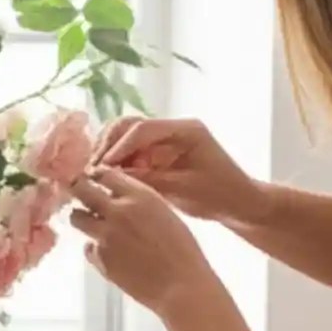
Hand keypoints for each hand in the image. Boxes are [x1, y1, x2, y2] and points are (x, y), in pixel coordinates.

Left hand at [70, 168, 219, 316]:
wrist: (182, 286)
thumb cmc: (183, 251)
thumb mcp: (164, 213)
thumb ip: (139, 203)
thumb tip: (117, 198)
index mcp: (140, 196)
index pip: (105, 173)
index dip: (97, 175)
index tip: (93, 178)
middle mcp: (118, 211)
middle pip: (81, 190)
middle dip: (78, 190)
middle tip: (77, 193)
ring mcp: (105, 235)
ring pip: (76, 217)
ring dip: (82, 218)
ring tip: (91, 224)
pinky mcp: (99, 258)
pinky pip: (88, 247)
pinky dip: (96, 248)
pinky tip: (113, 255)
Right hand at [93, 117, 271, 224]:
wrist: (240, 205)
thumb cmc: (220, 196)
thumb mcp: (182, 189)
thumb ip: (147, 179)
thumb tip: (109, 176)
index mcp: (186, 130)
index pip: (143, 129)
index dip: (118, 148)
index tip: (101, 169)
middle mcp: (172, 129)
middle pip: (128, 125)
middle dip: (107, 145)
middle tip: (91, 170)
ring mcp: (163, 140)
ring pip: (123, 136)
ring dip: (106, 153)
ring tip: (94, 175)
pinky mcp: (156, 154)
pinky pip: (128, 153)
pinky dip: (114, 163)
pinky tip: (103, 179)